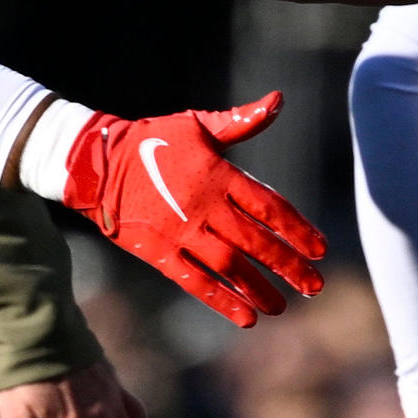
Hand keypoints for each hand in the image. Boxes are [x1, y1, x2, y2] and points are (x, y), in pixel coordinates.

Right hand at [63, 95, 328, 327]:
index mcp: (219, 175)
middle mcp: (204, 206)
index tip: (322, 250)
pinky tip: (246, 317)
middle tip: (315, 287)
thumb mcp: (197, 125)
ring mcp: (180, 231)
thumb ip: (241, 121)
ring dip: (259, 288)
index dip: (298, 229)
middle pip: (256, 242)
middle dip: (289, 266)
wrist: (95, 162)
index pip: (270, 206)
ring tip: (283, 307)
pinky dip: (221, 300)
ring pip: (230, 267)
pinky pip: (194, 281)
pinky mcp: (158, 252)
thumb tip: (279, 100)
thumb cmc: (154, 140)